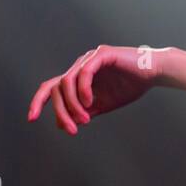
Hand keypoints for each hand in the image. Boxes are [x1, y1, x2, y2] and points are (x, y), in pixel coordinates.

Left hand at [27, 44, 165, 134]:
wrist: (154, 73)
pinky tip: (90, 103)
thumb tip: (63, 124)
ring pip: (67, 82)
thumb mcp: (103, 105)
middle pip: (56, 88)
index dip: (38, 102)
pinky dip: (83, 90)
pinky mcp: (101, 55)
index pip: (51, 88)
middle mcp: (79, 66)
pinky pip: (84, 73)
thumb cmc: (131, 86)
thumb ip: (84, 112)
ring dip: (73, 105)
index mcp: (78, 77)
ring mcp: (89, 59)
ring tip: (85, 119)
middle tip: (72, 129)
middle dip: (61, 111)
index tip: (31, 119)